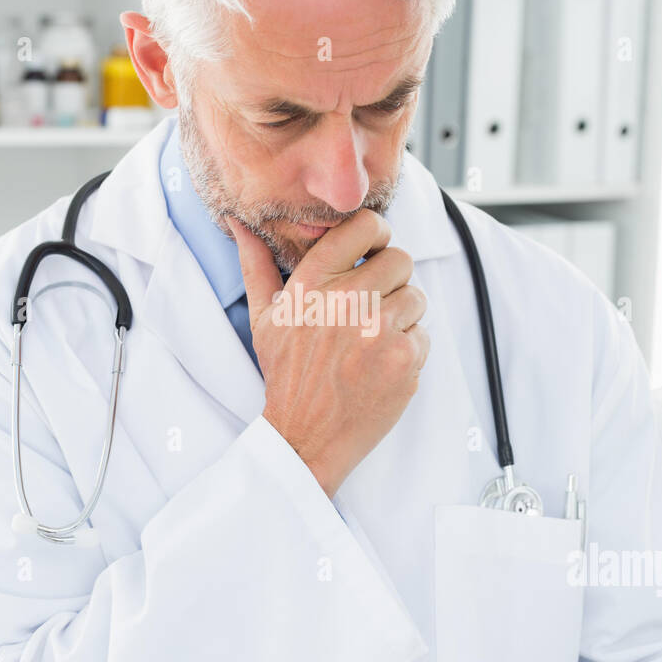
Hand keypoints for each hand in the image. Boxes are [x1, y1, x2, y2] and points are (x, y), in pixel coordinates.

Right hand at [228, 209, 428, 498]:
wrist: (305, 438)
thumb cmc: (286, 376)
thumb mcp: (263, 319)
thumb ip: (256, 266)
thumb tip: (239, 224)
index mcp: (311, 284)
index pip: (364, 227)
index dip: (377, 234)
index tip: (374, 251)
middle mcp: (345, 301)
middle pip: (400, 259)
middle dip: (392, 280)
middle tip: (373, 307)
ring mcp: (377, 330)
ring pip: (416, 296)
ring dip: (403, 316)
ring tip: (374, 341)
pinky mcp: (403, 359)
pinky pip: (423, 334)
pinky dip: (409, 350)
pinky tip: (381, 367)